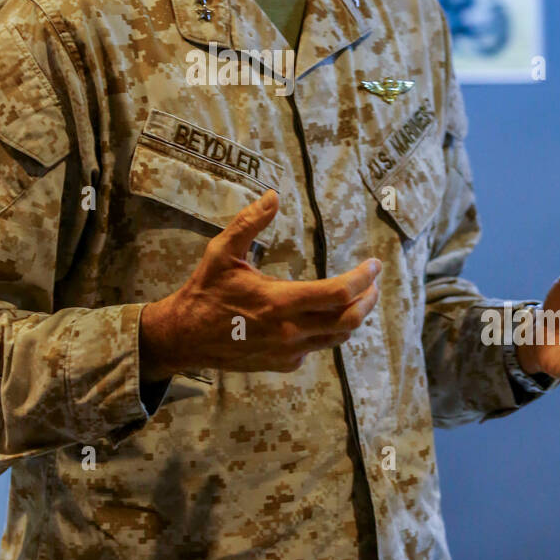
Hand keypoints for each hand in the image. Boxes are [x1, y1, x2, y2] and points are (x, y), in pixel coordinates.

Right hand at [139, 190, 381, 379]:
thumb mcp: (222, 251)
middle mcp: (289, 331)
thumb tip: (274, 195)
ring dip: (353, 318)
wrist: (184, 337)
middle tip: (374, 284)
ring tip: (358, 299)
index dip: (363, 278)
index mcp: (280, 301)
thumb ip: (249, 223)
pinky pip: (315, 349)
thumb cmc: (205, 291)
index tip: (375, 265)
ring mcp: (287, 352)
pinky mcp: (282, 364)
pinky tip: (320, 318)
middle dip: (368, 300)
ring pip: (336, 338)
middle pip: (348, 320)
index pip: (338, 293)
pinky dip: (326, 333)